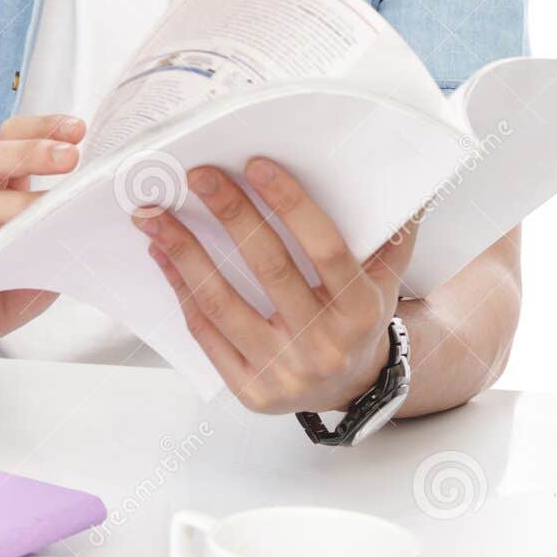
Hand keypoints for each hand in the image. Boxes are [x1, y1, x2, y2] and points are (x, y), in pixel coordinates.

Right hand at [0, 112, 85, 374]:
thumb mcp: (42, 255)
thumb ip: (67, 231)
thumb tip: (117, 214)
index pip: (9, 142)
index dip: (41, 128)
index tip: (79, 129)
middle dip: (35, 141)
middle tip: (74, 148)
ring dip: (25, 167)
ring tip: (66, 167)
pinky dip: (9, 217)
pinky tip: (37, 221)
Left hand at [131, 158, 418, 414]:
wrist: (351, 387)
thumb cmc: (361, 318)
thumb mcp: (387, 278)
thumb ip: (391, 232)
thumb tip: (400, 179)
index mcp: (362, 312)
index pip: (327, 250)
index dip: (292, 205)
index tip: (256, 165)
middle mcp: (324, 346)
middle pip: (270, 270)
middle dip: (231, 215)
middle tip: (200, 176)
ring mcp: (284, 372)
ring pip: (224, 304)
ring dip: (185, 252)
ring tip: (156, 214)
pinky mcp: (250, 391)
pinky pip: (207, 333)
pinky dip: (181, 289)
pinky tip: (163, 255)